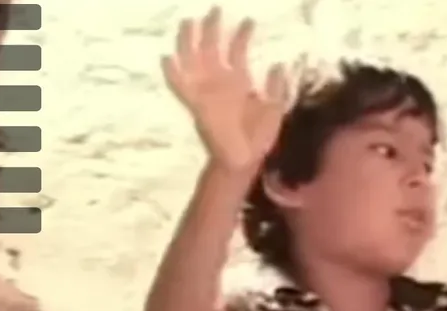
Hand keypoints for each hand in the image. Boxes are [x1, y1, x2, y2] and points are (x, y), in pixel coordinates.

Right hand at [162, 7, 291, 170]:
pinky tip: (166, 58)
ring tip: (188, 22)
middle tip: (215, 9)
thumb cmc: (259, 136)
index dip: (242, 35)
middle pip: (211, 48)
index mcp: (239, 82)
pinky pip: (179, 87)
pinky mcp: (195, 104)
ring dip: (189, 41)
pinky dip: (172, 73)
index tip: (249, 20)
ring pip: (192, 60)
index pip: (237, 51)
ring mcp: (206, 91)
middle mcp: (220, 82)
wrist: (244, 159)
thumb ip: (276, 87)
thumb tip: (279, 64)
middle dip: (212, 28)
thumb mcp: (275, 109)